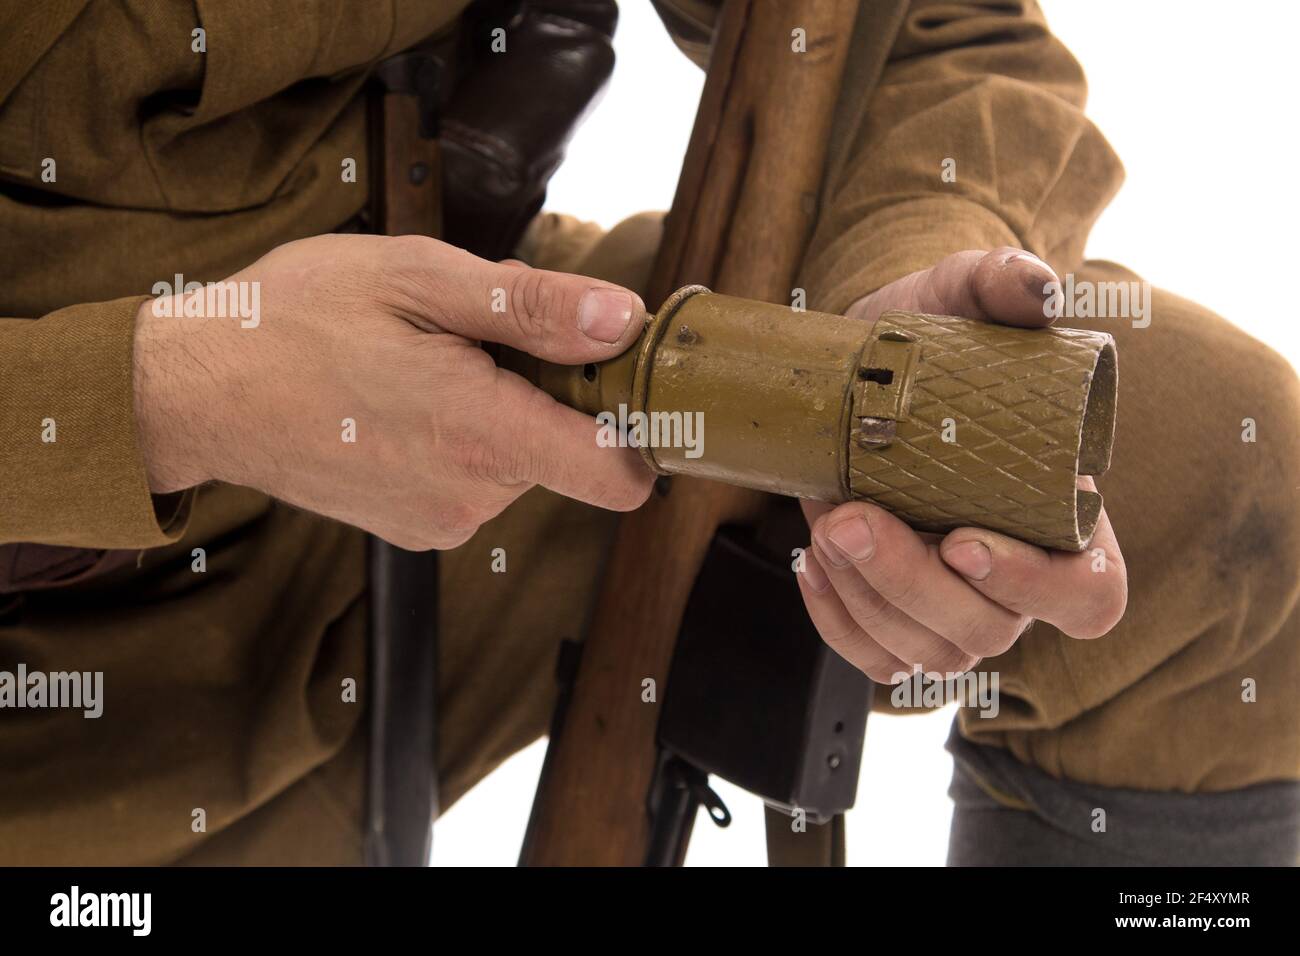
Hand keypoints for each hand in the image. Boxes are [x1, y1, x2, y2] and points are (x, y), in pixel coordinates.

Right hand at [132, 234, 654, 548]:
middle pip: (571, 455)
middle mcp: (472, 497)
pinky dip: (462, 443)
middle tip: (476, 345)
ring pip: (522, 466)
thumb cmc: (295, 321)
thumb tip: (621, 321)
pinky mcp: (415, 530)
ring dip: (499, 416)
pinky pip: (476, 484)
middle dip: (549, 398)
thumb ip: (532, 308)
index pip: (621, 474)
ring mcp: (441, 522)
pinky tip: (402, 407)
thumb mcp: (417, 280)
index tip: (617, 377)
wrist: (195, 391)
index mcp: (483, 434)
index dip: (640, 425)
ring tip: (424, 372)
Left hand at [796, 248, 1126, 681]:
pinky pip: (873, 654)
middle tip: (853, 518)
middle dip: (912, 583)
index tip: (961, 537)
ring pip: (926, 651)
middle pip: (989, 630)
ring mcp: (955, 608)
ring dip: (867, 598)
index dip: (1035, 587)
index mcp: (1064, 520)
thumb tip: (1036, 290)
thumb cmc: (932, 338)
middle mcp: (1016, 579)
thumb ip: (1000, 282)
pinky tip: (811, 561)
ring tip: (827, 526)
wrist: (864, 367)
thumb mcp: (959, 295)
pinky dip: (836, 620)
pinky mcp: (896, 615)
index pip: (1088, 595)